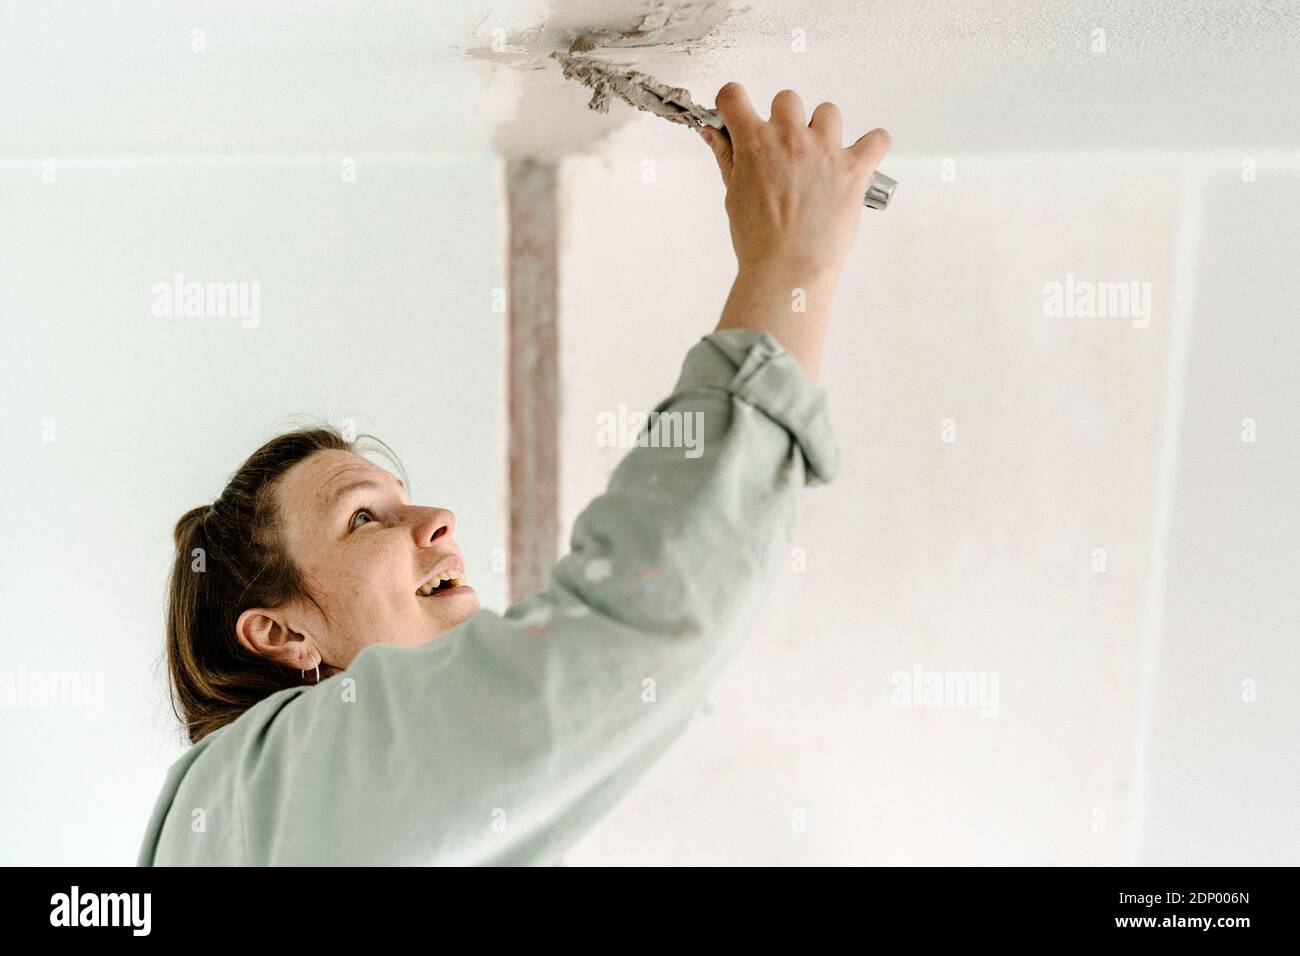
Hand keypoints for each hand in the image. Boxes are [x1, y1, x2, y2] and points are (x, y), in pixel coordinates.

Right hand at [699, 83, 891, 277]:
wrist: (788, 270)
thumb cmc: (759, 241)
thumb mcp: (733, 195)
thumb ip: (726, 158)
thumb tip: (713, 134)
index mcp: (755, 143)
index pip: (734, 96)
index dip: (733, 102)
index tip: (737, 112)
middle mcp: (790, 139)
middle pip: (787, 99)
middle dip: (784, 120)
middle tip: (784, 150)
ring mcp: (825, 151)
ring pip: (828, 112)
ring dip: (823, 129)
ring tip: (820, 158)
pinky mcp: (854, 169)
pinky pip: (878, 139)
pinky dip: (873, 144)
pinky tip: (862, 155)